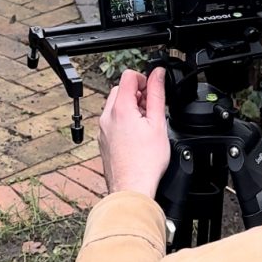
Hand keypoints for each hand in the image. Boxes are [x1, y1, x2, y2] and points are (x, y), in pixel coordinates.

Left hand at [99, 67, 169, 197]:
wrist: (132, 188)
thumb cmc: (146, 162)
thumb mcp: (158, 123)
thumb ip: (157, 94)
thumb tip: (157, 74)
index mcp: (120, 108)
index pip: (129, 76)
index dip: (144, 79)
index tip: (153, 92)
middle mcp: (107, 116)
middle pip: (121, 90)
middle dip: (138, 94)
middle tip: (151, 110)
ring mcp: (103, 129)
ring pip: (116, 106)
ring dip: (131, 107)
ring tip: (146, 125)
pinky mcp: (103, 140)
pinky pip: (112, 121)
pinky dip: (124, 121)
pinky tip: (137, 136)